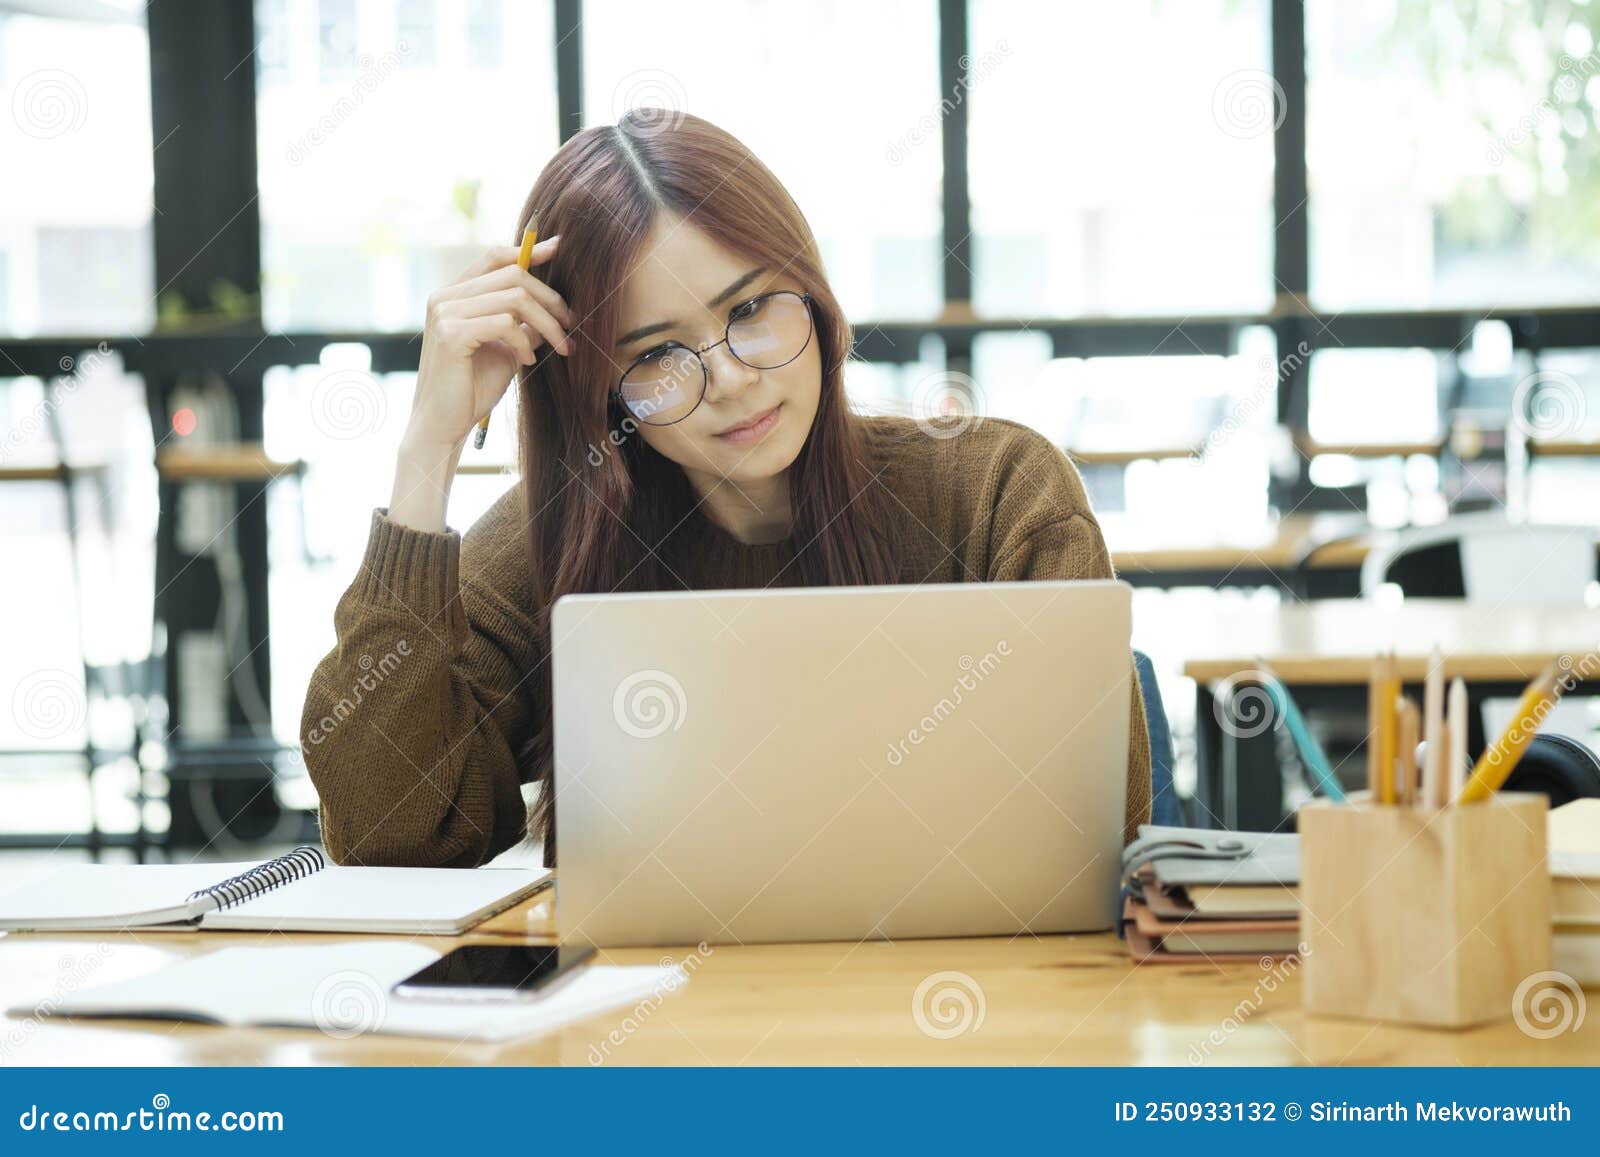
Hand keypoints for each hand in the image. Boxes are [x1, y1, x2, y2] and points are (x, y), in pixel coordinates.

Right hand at [405, 237, 572, 450]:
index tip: (559, 249)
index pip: (495, 257)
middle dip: (551, 299)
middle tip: (571, 326)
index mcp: (455, 294)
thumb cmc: (472, 389)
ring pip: (514, 297)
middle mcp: (445, 296)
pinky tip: (527, 362)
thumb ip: (525, 325)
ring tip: (560, 348)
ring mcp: (444, 312)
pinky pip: (505, 323)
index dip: (529, 250)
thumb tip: (556, 308)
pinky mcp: (450, 333)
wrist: (444, 424)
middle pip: (512, 275)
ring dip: (547, 324)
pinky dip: (525, 342)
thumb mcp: (508, 349)